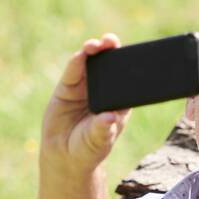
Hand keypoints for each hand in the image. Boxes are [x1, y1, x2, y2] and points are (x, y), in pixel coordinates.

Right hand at [40, 34, 131, 175]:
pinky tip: (80, 55)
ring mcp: (85, 87)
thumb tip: (109, 117)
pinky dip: (76, 62)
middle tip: (112, 41)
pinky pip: (73, 71)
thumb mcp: (98, 141)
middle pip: (109, 65)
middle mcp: (103, 91)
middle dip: (111, 51)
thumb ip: (102, 129)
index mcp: (119, 102)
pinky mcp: (67, 88)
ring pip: (90, 63)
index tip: (133, 54)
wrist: (64, 156)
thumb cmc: (88, 149)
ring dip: (93, 51)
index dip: (130, 64)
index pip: (127, 79)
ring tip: (96, 44)